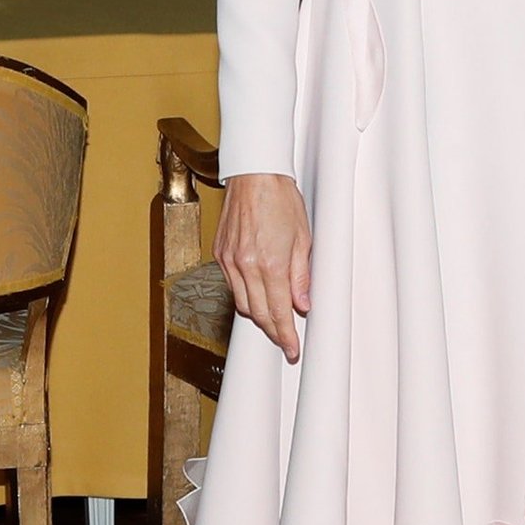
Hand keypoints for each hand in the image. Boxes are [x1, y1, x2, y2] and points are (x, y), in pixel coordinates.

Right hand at [214, 173, 311, 362]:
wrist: (255, 175)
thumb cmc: (281, 199)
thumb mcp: (303, 239)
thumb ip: (301, 276)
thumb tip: (302, 304)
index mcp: (269, 264)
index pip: (278, 312)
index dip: (285, 335)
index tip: (291, 349)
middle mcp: (245, 266)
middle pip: (258, 314)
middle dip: (272, 331)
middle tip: (285, 340)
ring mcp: (229, 261)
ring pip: (242, 304)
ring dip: (258, 316)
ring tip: (273, 320)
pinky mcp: (220, 254)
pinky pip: (231, 286)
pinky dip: (244, 295)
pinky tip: (256, 295)